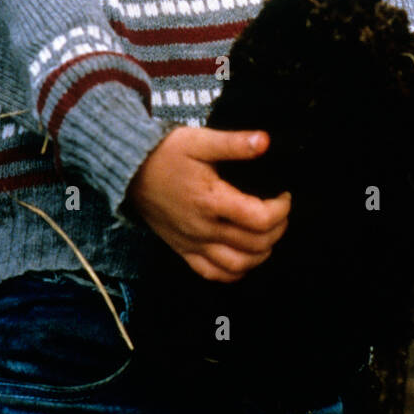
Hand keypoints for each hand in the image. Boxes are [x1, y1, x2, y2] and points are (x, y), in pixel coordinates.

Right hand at [126, 125, 290, 281]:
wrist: (129, 170)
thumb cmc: (165, 153)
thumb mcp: (199, 140)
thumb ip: (233, 143)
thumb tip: (265, 141)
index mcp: (210, 200)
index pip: (260, 218)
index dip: (281, 209)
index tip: (284, 195)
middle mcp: (203, 228)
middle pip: (255, 244)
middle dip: (278, 229)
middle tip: (281, 211)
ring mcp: (192, 243)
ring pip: (237, 265)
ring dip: (261, 254)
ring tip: (268, 234)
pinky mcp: (182, 249)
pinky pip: (213, 273)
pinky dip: (235, 272)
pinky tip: (244, 258)